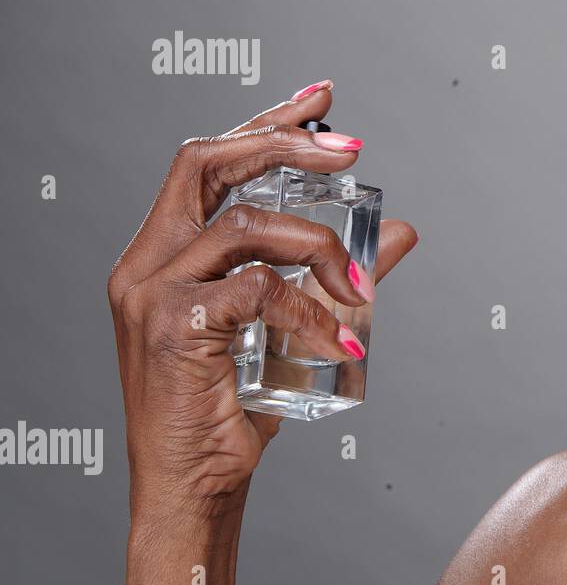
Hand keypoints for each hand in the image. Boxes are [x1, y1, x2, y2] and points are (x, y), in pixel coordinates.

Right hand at [108, 81, 418, 520]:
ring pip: (246, 226)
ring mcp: (151, 292)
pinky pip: (258, 290)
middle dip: (285, 144)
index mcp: (164, 251)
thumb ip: (343, 275)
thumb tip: (403, 232)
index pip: (210, 161)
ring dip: (320, 247)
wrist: (196, 486)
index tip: (323, 99)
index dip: (268, 122)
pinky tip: (342, 341)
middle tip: (352, 149)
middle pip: (207, 162)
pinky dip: (312, 309)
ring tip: (360, 286)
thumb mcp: (295, 326)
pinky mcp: (172, 327)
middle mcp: (146, 261)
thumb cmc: (235, 406)